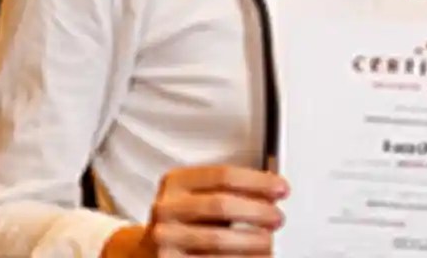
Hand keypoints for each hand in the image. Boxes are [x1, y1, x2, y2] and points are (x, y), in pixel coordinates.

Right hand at [103, 165, 288, 257]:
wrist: (146, 252)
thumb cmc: (181, 221)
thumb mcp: (196, 196)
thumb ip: (227, 191)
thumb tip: (270, 192)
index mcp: (175, 182)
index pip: (222, 176)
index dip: (257, 181)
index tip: (280, 188)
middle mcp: (166, 208)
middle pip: (222, 205)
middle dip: (258, 212)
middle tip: (277, 217)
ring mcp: (165, 238)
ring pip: (218, 239)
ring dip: (253, 242)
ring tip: (269, 242)